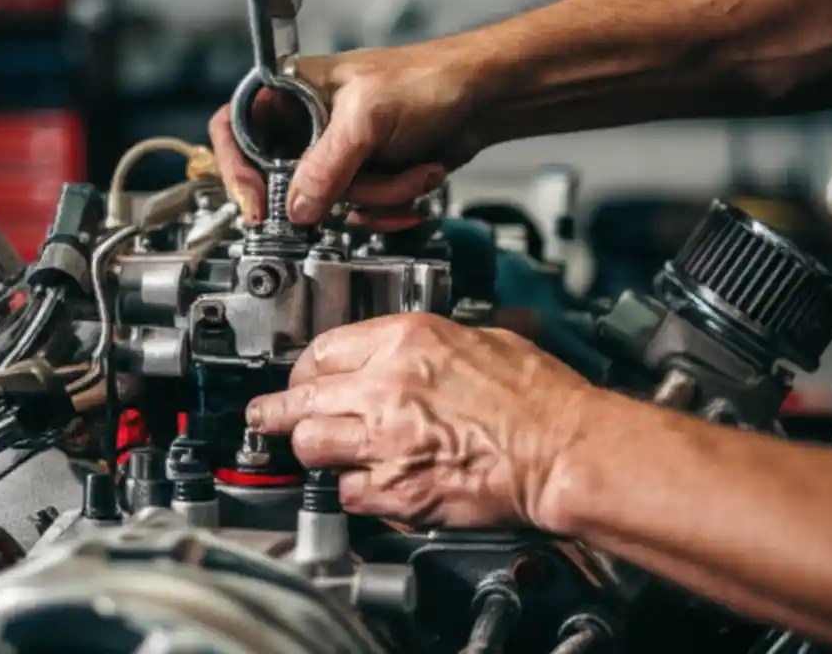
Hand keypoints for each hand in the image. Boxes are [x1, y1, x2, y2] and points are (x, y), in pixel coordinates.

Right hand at [209, 39, 484, 228]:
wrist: (482, 98)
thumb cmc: (429, 78)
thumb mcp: (367, 118)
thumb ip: (327, 165)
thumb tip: (297, 208)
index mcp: (290, 92)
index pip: (234, 130)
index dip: (236, 169)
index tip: (258, 204)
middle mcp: (305, 124)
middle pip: (284, 181)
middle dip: (333, 193)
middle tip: (358, 187)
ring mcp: (335, 155)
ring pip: (327, 205)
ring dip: (376, 198)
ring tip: (410, 167)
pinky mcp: (363, 178)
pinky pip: (357, 212)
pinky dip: (390, 206)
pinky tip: (416, 180)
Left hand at [244, 313, 599, 529]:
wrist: (563, 450)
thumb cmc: (537, 397)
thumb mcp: (476, 339)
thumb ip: (423, 346)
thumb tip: (397, 355)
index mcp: (405, 342)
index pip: (321, 351)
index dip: (304, 369)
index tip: (302, 379)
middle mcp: (385, 387)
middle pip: (299, 398)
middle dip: (278, 411)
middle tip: (268, 417)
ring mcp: (385, 441)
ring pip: (309, 446)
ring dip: (310, 452)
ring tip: (313, 453)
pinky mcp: (395, 490)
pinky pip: (345, 492)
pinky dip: (349, 491)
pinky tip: (365, 484)